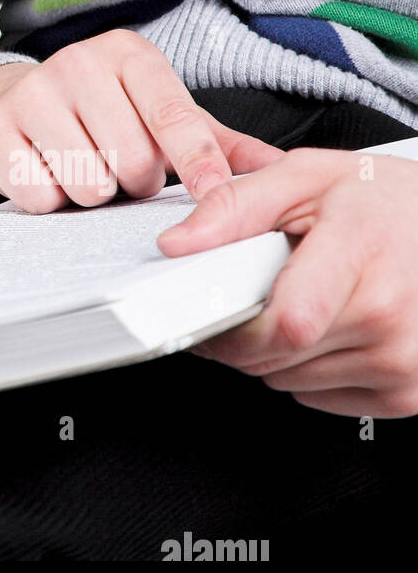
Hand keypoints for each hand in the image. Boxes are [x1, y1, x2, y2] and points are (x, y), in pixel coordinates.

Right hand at [0, 29, 283, 209]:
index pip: (174, 115)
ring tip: (86, 172)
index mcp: (129, 55)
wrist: (13, 101)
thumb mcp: (160, 116)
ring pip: (85, 182)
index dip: (197, 163)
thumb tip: (287, 172)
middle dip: (133, 183)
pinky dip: (49, 200)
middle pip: (131, 160)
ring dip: (92, 194)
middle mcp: (78, 63)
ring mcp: (31, 91)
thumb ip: (220, 145)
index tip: (213, 196)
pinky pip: (36, 192)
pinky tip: (47, 177)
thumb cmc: (100, 112)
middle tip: (121, 172)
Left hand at [158, 146, 417, 416]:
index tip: (205, 309)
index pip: (285, 323)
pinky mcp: (408, 393)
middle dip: (239, 332)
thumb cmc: (380, 199)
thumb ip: (233, 206)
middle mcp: (390, 315)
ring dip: (272, 350)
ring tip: (297, 299)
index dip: (231, 326)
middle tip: (246, 291)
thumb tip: (178, 244)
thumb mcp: (304, 175)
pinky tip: (325, 325)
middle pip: (274, 356)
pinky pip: (320, 397)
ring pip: (289, 380)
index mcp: (362, 254)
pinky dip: (305, 368)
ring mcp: (404, 361)